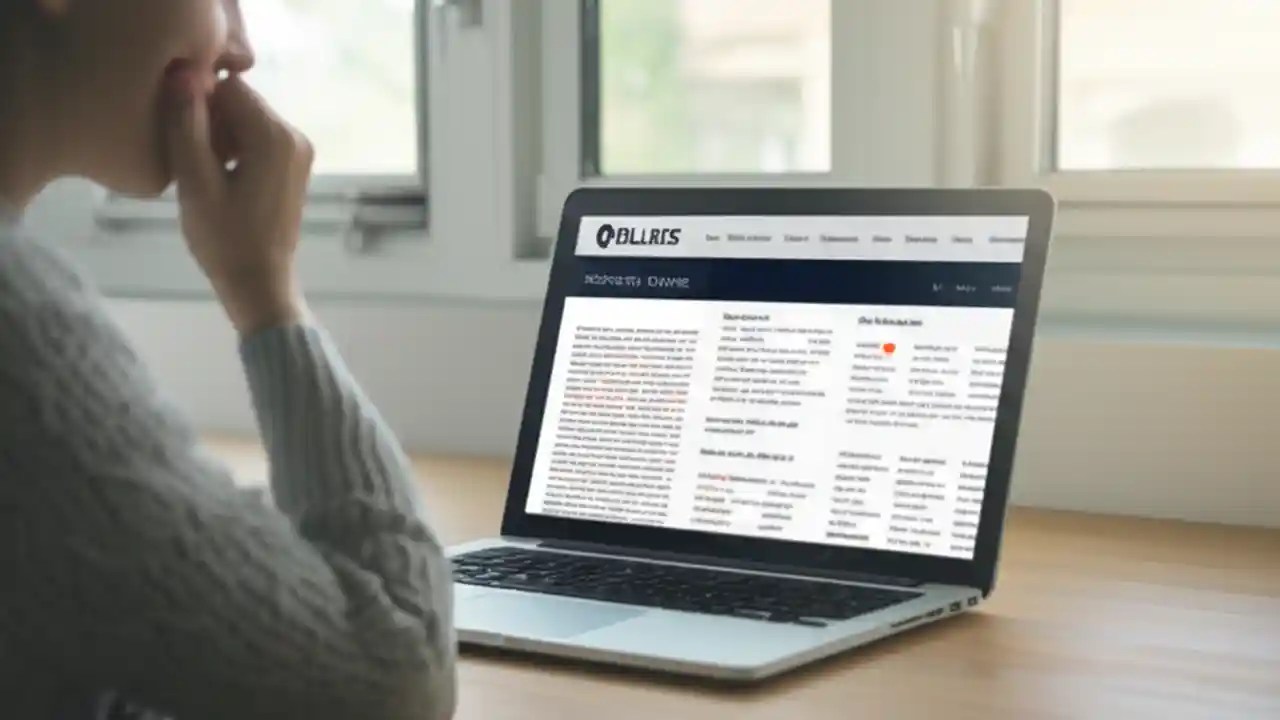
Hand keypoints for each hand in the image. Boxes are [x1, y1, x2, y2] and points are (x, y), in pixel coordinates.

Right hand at [165, 69, 311, 335]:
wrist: (260, 284)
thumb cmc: (225, 240)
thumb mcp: (195, 182)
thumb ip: (187, 126)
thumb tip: (183, 74)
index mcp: (276, 136)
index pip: (228, 87)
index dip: (197, 102)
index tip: (181, 136)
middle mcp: (295, 136)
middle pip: (240, 102)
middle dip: (211, 120)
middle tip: (191, 159)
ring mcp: (298, 152)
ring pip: (247, 120)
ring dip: (220, 136)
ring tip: (204, 173)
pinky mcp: (294, 167)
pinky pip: (258, 140)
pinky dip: (235, 150)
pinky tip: (220, 180)